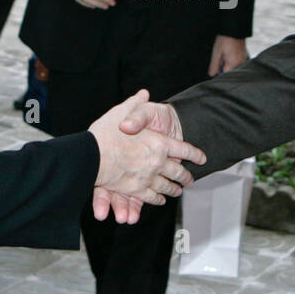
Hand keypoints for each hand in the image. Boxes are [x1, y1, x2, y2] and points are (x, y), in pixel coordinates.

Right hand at [88, 90, 205, 222]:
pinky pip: (152, 196)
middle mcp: (157, 161)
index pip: (184, 149)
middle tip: (189, 179)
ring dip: (174, 188)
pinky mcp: (136, 190)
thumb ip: (136, 105)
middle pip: (178, 171)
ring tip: (178, 190)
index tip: (202, 158)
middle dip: (185, 176)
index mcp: (158, 142)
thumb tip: (144, 94)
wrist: (92, 155)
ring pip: (167, 185)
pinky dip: (158, 198)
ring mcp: (148, 177)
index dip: (194, 154)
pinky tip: (160, 199)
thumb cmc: (106, 132)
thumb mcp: (122, 111)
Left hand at [208, 35, 247, 75]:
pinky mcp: (244, 55)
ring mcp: (243, 58)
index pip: (224, 73)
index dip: (219, 68)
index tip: (218, 60)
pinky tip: (230, 50)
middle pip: (229, 69)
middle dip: (223, 64)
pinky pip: (236, 60)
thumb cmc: (225, 39)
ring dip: (227, 60)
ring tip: (226, 51)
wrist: (234, 29)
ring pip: (232, 65)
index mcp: (234, 63)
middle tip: (222, 54)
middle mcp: (241, 62)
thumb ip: (214, 65)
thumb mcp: (216, 52)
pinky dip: (232, 57)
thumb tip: (212, 74)